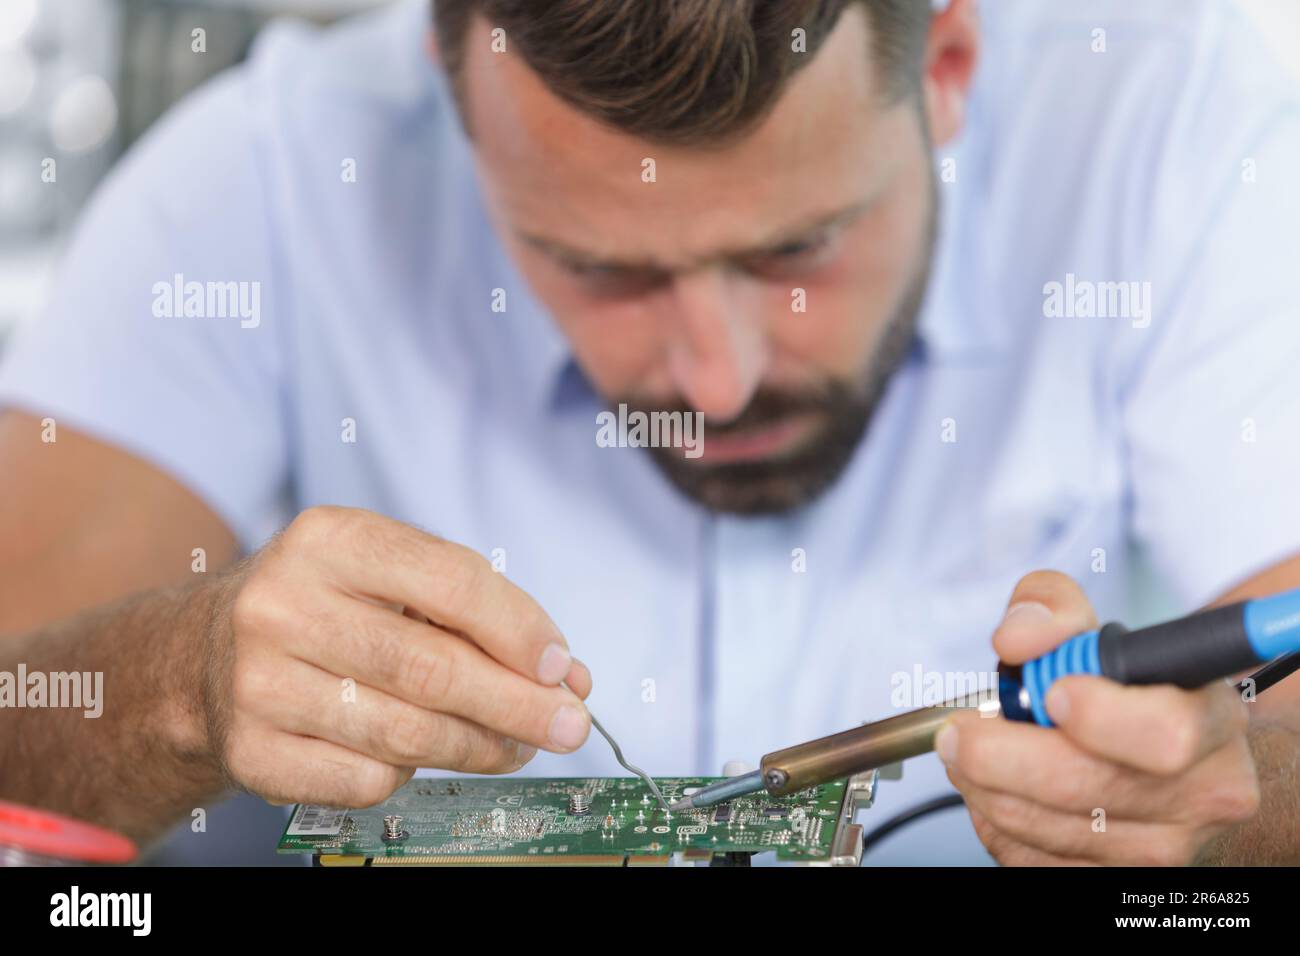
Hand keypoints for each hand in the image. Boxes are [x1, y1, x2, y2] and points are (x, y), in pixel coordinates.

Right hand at [202, 506, 591, 807]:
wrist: (203, 655)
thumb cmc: (328, 608)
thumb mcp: (392, 578)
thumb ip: (479, 614)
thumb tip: (563, 676)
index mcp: (330, 540)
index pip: (452, 582)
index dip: (520, 630)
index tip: (561, 668)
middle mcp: (283, 605)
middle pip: (433, 669)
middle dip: (518, 706)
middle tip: (568, 727)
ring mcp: (260, 683)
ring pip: (408, 734)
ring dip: (481, 747)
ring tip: (514, 745)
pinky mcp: (252, 751)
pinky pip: (367, 779)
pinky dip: (411, 774)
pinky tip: (419, 753)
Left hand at [934, 571, 1259, 864]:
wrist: (1170, 766)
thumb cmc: (1127, 692)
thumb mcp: (1097, 629)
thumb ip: (1050, 608)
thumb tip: (1017, 638)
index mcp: (1209, 721)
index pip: (1165, 734)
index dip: (1098, 716)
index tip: (1051, 695)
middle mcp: (1199, 796)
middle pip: (1087, 789)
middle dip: (999, 756)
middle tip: (957, 731)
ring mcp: (1160, 850)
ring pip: (1048, 829)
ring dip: (984, 787)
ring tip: (966, 751)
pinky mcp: (1113, 880)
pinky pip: (1030, 858)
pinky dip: (993, 820)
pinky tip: (994, 788)